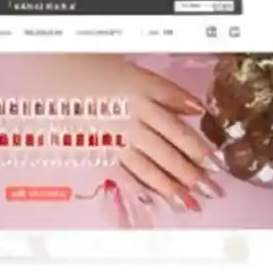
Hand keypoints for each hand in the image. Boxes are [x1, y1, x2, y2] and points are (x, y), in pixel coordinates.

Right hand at [48, 55, 222, 211]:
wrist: (55, 73)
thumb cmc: (98, 70)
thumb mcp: (138, 73)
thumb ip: (169, 93)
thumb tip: (197, 110)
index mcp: (144, 98)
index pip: (178, 130)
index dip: (199, 149)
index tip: (217, 165)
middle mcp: (131, 120)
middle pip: (168, 152)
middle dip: (192, 174)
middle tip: (211, 191)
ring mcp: (113, 138)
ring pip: (147, 166)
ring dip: (170, 186)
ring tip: (188, 201)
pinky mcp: (96, 150)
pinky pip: (120, 172)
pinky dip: (136, 186)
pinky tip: (151, 198)